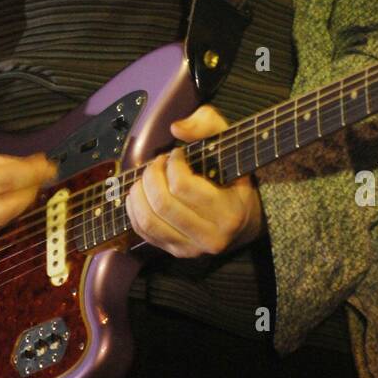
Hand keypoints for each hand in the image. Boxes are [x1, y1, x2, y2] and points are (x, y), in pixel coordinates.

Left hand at [125, 105, 264, 257]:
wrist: (244, 220)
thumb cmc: (233, 177)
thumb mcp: (230, 144)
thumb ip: (208, 125)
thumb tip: (177, 129)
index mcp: (229, 212)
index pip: (182, 186)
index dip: (172, 164)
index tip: (176, 154)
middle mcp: (211, 237)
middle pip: (162, 204)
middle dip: (151, 176)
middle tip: (158, 163)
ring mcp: (192, 249)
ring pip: (149, 221)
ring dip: (139, 192)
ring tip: (146, 177)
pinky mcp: (175, 252)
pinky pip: (143, 232)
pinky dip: (134, 209)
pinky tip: (140, 193)